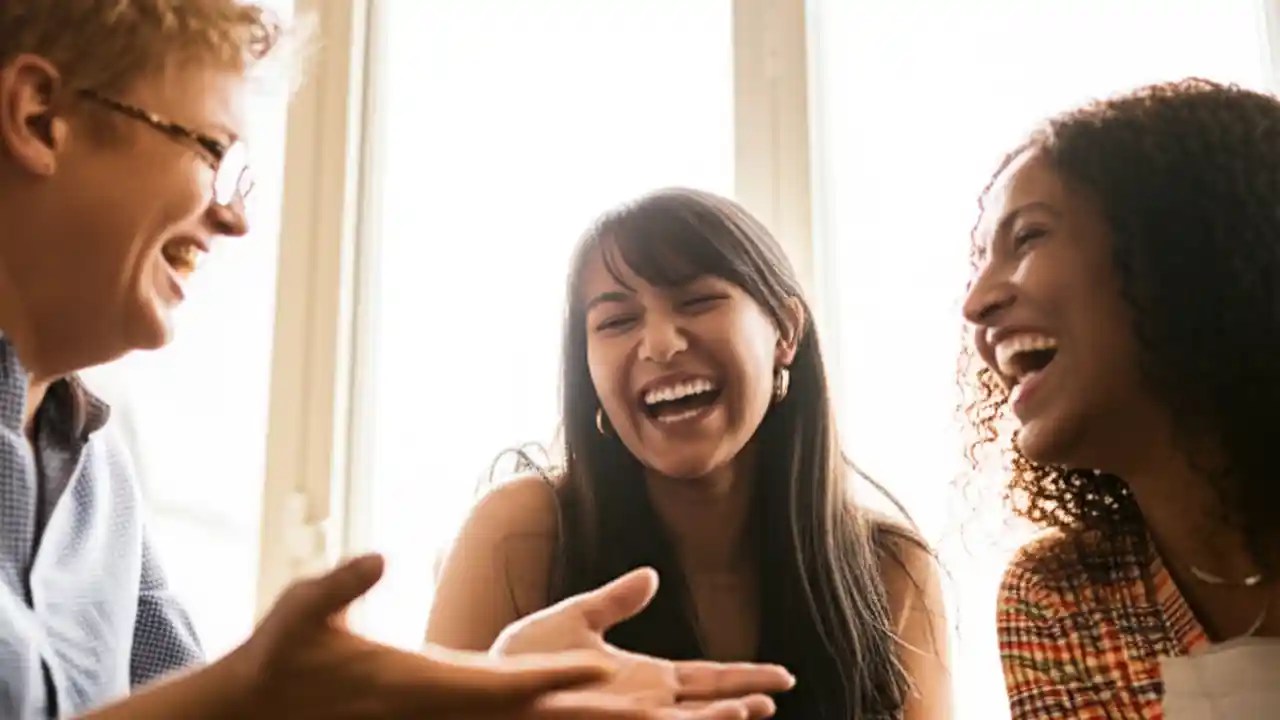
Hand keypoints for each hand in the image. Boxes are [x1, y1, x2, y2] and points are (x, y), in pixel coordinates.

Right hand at [226, 554, 614, 718]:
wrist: (255, 711)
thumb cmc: (278, 658)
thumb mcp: (300, 611)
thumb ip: (338, 586)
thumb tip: (377, 557)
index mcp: (419, 684)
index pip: (500, 684)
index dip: (554, 675)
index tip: (605, 669)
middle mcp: (439, 708)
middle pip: (527, 712)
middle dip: (586, 710)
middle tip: (650, 707)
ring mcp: (438, 718)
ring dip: (574, 718)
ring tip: (636, 714)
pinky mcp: (433, 716)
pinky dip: (538, 714)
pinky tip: (567, 710)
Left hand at [492, 568, 794, 718]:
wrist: (487, 686)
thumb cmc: (523, 661)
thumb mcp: (575, 619)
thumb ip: (615, 601)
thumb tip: (652, 575)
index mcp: (644, 679)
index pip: (707, 677)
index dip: (743, 676)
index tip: (781, 676)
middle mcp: (646, 704)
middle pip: (710, 703)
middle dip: (745, 699)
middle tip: (778, 694)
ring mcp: (631, 719)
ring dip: (723, 719)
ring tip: (755, 708)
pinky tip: (713, 717)